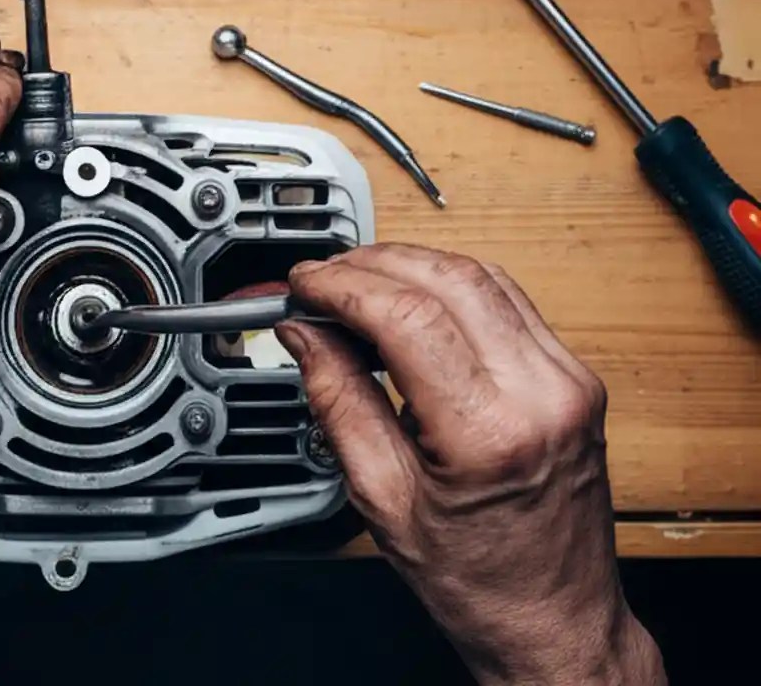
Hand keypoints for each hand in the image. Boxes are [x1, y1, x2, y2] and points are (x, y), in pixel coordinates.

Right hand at [275, 244, 663, 684]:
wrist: (553, 616)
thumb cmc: (478, 578)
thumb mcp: (382, 497)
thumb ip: (339, 401)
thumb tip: (306, 335)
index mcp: (490, 434)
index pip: (408, 316)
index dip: (344, 287)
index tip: (305, 284)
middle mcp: (543, 394)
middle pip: (448, 278)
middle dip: (372, 265)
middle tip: (321, 279)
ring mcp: (569, 380)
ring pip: (483, 276)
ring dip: (412, 266)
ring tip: (357, 284)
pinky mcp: (576, 377)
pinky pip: (509, 301)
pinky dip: (451, 286)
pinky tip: (411, 299)